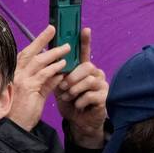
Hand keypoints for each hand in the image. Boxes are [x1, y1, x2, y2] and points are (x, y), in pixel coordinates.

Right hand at [5, 25, 70, 131]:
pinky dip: (54, 68)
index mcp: (14, 74)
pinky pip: (43, 74)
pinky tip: (63, 65)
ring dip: (53, 53)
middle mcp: (14, 74)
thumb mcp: (34, 95)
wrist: (14, 127)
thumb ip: (44, 83)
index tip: (47, 33)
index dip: (36, 43)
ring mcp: (20, 80)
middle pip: (29, 52)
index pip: (25, 55)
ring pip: (38, 61)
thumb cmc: (21, 113)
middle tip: (54, 30)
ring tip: (66, 49)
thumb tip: (56, 74)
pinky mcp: (28, 88)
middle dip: (42, 39)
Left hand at [56, 28, 107, 146]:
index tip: (85, 29)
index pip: (85, 52)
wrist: (79, 123)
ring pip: (89, 81)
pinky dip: (80, 101)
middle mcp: (96, 74)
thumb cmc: (70, 102)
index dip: (85, 40)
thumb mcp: (60, 86)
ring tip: (68, 97)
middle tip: (64, 87)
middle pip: (87, 66)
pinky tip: (77, 106)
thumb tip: (49, 59)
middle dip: (72, 77)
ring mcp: (102, 85)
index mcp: (84, 69)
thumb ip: (58, 73)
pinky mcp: (104, 98)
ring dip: (75, 90)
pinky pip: (91, 95)